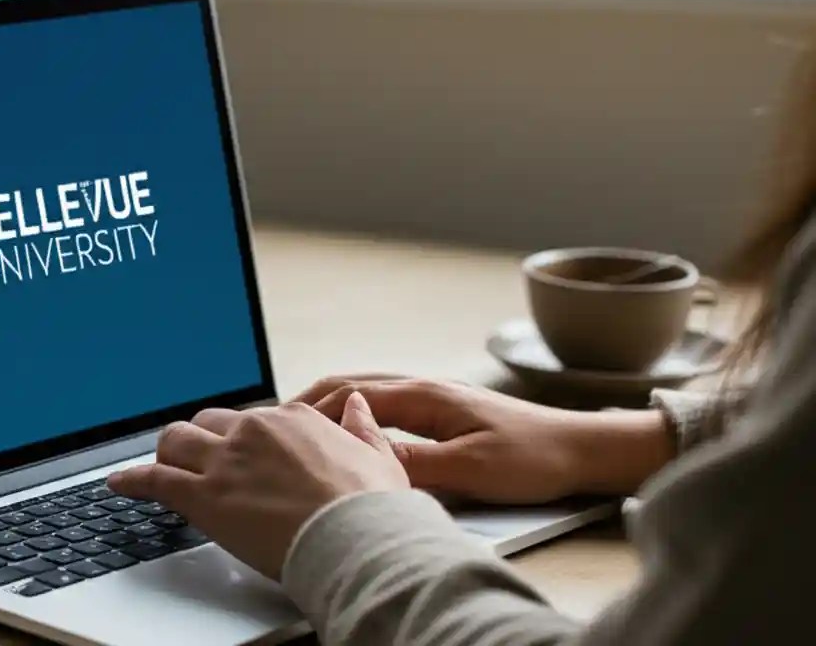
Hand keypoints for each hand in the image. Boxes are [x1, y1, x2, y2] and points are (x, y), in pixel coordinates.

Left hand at [108, 394, 408, 579]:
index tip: (242, 451)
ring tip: (162, 468)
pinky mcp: (204, 495)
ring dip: (168, 454)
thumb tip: (356, 407)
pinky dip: (132, 481)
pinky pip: (154, 479)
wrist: (357, 539)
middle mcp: (255, 431)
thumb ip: (362, 428)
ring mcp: (226, 461)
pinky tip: (118, 484)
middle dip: (202, 442)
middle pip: (209, 423)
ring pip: (176, 441)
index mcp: (294, 419)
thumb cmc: (373, 508)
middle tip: (199, 462)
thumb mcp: (378, 457)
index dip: (244, 438)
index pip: (254, 418)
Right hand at [294, 376, 675, 502]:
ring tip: (298, 427)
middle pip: (349, 385)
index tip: (278, 429)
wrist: (581, 449)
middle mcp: (423, 388)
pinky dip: (355, 414)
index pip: (349, 395)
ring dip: (330, 405)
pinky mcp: (444, 413)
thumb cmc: (533, 457)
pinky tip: (349, 433)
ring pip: (365, 392)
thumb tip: (363, 462)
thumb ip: (414, 465)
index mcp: (424, 395)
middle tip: (273, 424)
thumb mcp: (470, 470)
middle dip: (308, 401)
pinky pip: (384, 405)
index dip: (308, 411)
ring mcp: (434, 398)